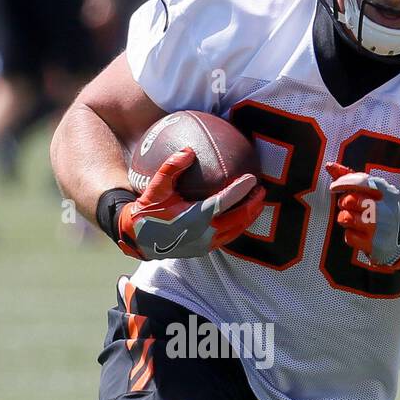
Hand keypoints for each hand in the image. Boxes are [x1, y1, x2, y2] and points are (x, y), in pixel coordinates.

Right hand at [118, 148, 264, 259]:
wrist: (139, 238)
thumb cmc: (149, 210)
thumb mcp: (156, 187)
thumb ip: (171, 167)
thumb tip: (189, 150)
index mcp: (194, 217)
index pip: (224, 202)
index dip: (240, 190)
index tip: (252, 178)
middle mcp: (204, 233)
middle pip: (237, 218)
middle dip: (252, 204)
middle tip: (261, 190)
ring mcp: (205, 244)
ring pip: (236, 230)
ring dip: (249, 217)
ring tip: (257, 203)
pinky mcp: (204, 249)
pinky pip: (228, 237)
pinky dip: (239, 226)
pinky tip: (242, 216)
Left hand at [327, 162, 399, 269]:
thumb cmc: (383, 212)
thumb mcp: (375, 193)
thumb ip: (352, 178)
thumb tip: (329, 165)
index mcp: (387, 192)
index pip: (362, 181)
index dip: (343, 182)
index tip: (334, 187)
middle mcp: (386, 209)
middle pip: (352, 199)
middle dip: (344, 202)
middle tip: (348, 206)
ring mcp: (381, 228)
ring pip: (348, 218)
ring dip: (344, 218)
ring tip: (351, 219)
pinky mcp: (374, 244)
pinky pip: (349, 236)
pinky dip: (350, 235)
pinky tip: (359, 234)